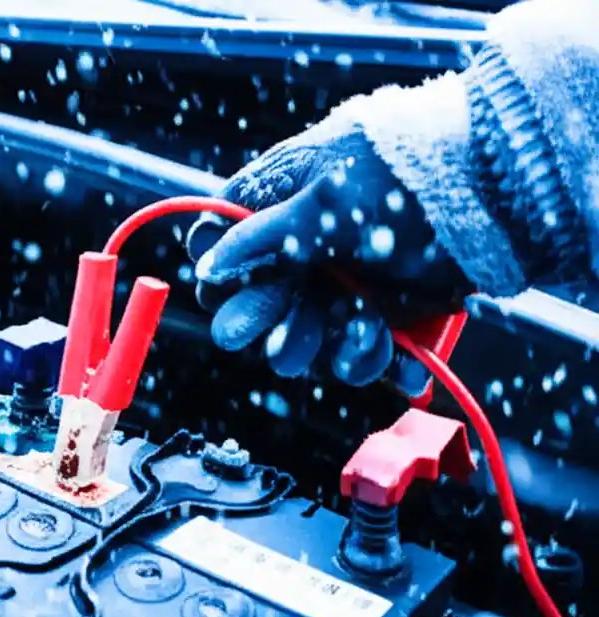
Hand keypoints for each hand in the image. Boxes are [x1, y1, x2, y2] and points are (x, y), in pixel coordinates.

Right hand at [188, 129, 473, 385]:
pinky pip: (364, 355)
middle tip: (291, 331)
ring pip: (312, 344)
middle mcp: (303, 253)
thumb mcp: (322, 201)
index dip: (220, 281)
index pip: (221, 251)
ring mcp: (344, 286)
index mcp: (275, 207)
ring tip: (370, 327)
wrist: (492, 188)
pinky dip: (383, 361)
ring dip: (335, 349)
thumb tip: (206, 268)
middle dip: (277, 329)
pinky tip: (403, 355)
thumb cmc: (398, 174)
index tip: (227, 295)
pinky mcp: (386, 315)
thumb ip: (259, 238)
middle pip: (261, 312)